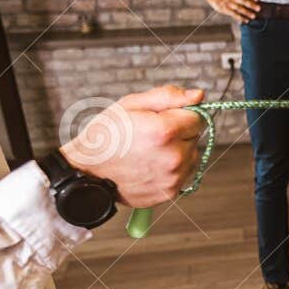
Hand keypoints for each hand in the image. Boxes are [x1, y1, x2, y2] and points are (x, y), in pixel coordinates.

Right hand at [61, 85, 205, 207]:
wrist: (89, 173)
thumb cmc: (106, 136)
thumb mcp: (131, 105)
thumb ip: (167, 97)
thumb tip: (199, 95)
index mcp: (164, 131)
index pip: (198, 117)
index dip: (181, 114)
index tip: (163, 117)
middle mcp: (173, 157)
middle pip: (195, 136)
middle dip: (179, 132)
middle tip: (150, 135)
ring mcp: (173, 178)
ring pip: (192, 155)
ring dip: (178, 150)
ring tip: (149, 151)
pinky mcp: (171, 192)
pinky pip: (184, 173)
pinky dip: (172, 168)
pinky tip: (150, 165)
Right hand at [206, 0, 260, 22]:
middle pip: (244, 1)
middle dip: (252, 5)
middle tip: (258, 8)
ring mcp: (229, 4)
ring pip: (240, 8)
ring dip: (247, 12)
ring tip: (253, 16)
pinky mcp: (226, 9)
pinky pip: (234, 14)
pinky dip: (240, 18)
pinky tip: (245, 21)